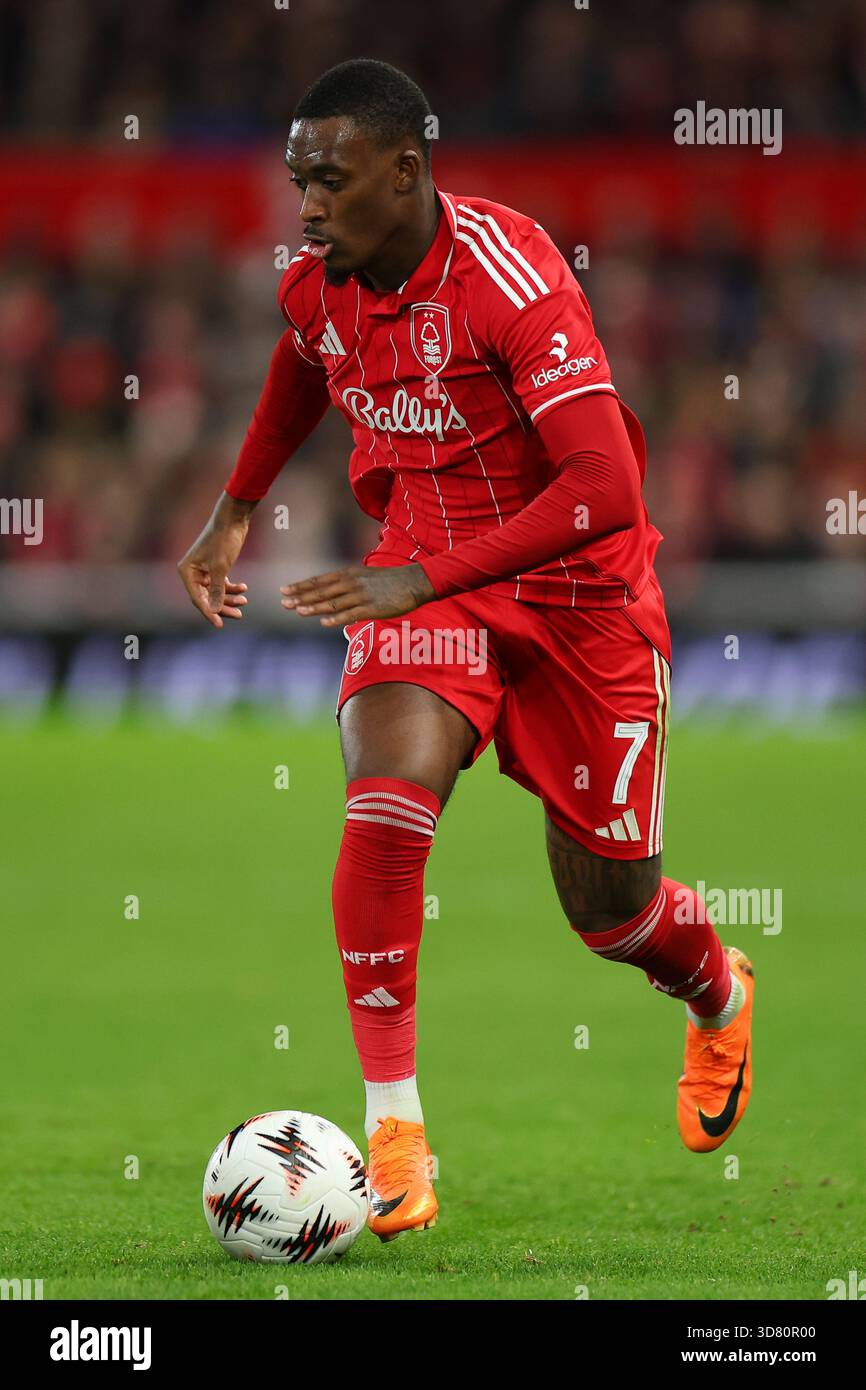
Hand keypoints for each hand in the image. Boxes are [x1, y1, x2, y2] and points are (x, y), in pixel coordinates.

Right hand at [177, 492, 254, 628]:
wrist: (233, 520)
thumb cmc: (223, 540)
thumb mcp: (220, 567)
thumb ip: (216, 590)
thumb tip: (213, 611)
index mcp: (186, 572)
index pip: (197, 598)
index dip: (209, 612)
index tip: (220, 624)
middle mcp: (192, 572)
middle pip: (206, 598)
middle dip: (223, 606)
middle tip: (239, 615)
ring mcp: (203, 570)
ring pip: (215, 592)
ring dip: (229, 598)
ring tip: (244, 601)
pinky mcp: (215, 567)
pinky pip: (222, 584)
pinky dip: (232, 587)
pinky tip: (244, 588)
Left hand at [280, 563, 434, 625]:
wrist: (413, 582)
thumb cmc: (388, 580)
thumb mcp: (364, 575)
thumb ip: (347, 581)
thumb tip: (331, 589)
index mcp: (348, 574)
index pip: (319, 581)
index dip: (300, 586)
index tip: (284, 591)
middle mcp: (351, 583)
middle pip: (321, 591)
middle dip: (301, 597)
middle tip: (283, 603)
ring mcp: (361, 596)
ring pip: (332, 603)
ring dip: (314, 607)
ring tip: (298, 611)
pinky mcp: (371, 608)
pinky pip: (350, 614)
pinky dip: (336, 618)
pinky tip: (324, 622)